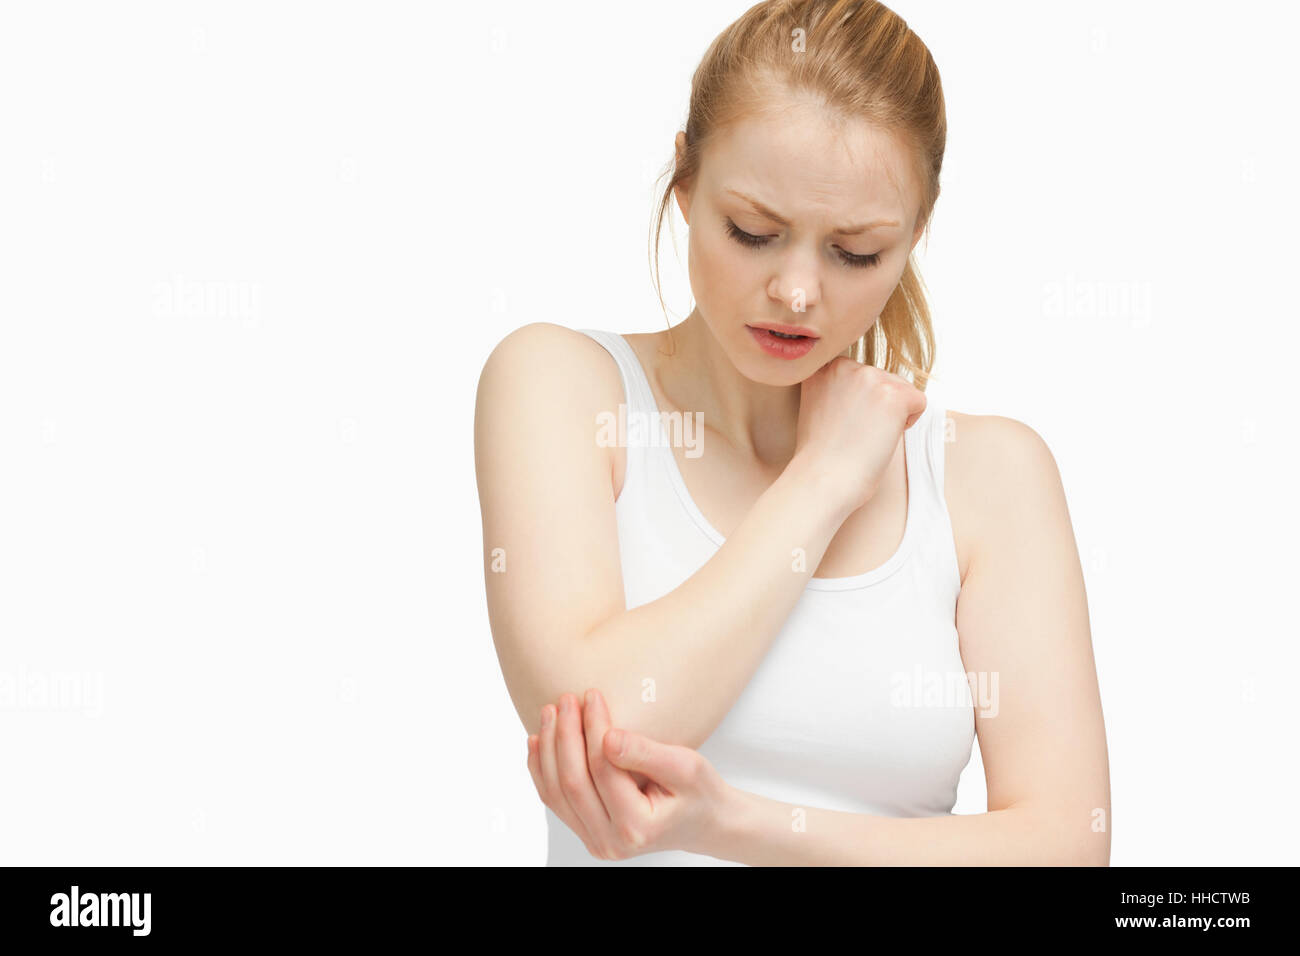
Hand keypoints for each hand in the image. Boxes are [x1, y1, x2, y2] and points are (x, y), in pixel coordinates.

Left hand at [526, 689, 732, 860]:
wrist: (704, 822)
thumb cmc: (699, 793)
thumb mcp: (685, 767)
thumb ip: (645, 754)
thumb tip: (607, 737)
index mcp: (637, 827)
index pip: (603, 769)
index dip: (593, 728)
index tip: (592, 695)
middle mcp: (611, 842)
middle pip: (573, 782)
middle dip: (565, 735)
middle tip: (565, 699)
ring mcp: (596, 841)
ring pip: (557, 793)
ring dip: (548, 750)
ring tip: (549, 713)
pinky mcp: (587, 832)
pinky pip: (556, 801)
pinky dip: (543, 769)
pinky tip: (538, 742)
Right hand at [792, 355, 926, 513]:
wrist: (821, 481)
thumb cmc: (820, 457)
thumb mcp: (817, 408)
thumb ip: (836, 389)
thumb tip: (868, 389)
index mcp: (821, 368)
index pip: (858, 376)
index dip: (856, 403)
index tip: (841, 425)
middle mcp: (843, 365)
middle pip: (882, 379)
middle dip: (876, 406)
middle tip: (853, 434)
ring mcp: (869, 377)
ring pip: (901, 389)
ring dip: (891, 414)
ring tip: (865, 437)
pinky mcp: (894, 394)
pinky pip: (919, 401)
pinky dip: (908, 423)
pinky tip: (882, 438)